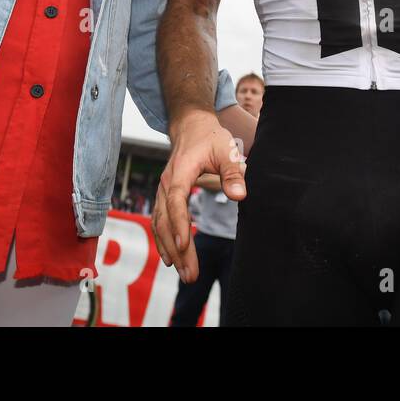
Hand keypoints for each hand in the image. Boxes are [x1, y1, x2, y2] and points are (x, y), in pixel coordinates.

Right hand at [152, 110, 246, 283]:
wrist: (190, 126)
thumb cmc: (210, 138)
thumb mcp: (226, 150)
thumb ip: (233, 172)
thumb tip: (240, 196)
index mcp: (180, 172)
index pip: (176, 200)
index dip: (179, 224)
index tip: (184, 245)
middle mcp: (166, 184)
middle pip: (167, 220)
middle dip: (177, 249)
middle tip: (189, 274)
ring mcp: (162, 191)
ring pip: (161, 225)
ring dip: (170, 250)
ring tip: (184, 274)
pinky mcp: (164, 197)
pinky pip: (159, 222)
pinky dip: (164, 241)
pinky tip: (171, 259)